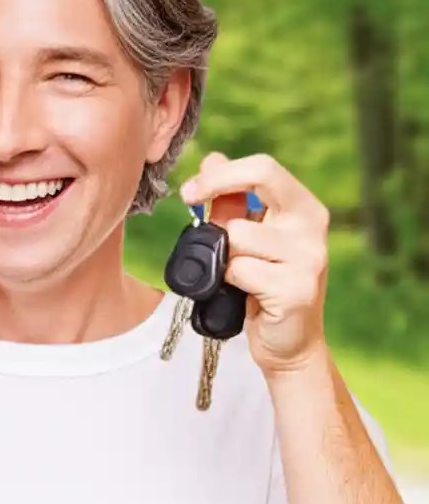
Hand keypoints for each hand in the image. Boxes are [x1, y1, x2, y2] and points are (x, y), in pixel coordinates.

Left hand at [180, 152, 329, 377]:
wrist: (288, 344)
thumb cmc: (263, 286)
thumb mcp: (249, 237)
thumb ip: (232, 200)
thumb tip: (212, 159)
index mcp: (304, 208)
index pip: (264, 167)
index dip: (221, 172)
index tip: (191, 190)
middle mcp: (312, 227)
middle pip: (261, 178)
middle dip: (215, 185)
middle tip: (190, 201)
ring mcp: (309, 257)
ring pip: (236, 234)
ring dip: (222, 255)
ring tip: (237, 275)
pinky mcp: (297, 289)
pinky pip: (237, 270)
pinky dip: (228, 282)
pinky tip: (245, 295)